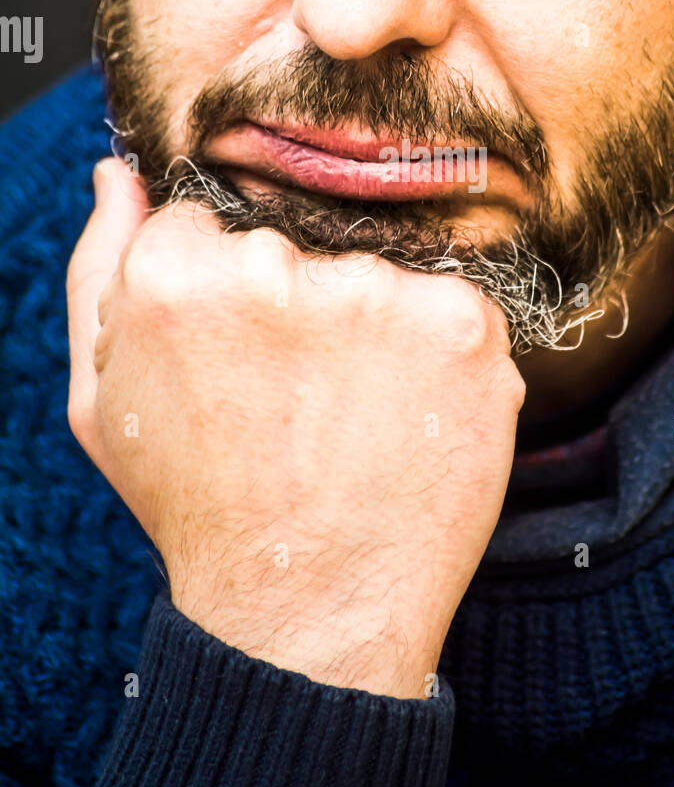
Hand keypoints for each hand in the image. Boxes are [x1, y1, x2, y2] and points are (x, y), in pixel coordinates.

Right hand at [67, 157, 523, 696]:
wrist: (310, 612)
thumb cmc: (201, 505)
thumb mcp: (107, 401)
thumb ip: (99, 268)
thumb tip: (121, 174)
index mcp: (175, 279)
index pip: (212, 223)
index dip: (229, 295)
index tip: (243, 359)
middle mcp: (275, 271)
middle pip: (297, 243)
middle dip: (301, 305)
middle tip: (300, 399)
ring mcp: (378, 295)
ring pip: (378, 273)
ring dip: (373, 331)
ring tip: (355, 417)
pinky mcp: (461, 324)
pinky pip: (453, 304)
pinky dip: (441, 355)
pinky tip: (408, 417)